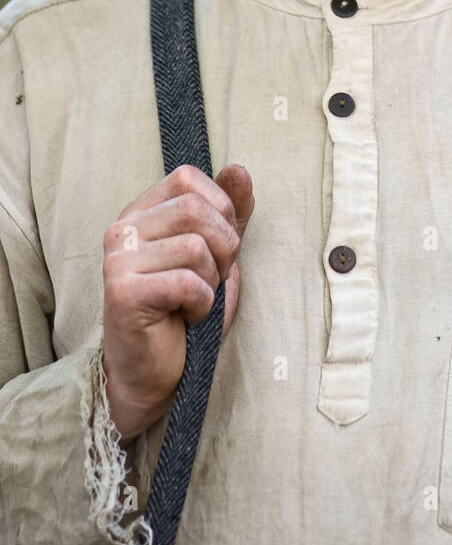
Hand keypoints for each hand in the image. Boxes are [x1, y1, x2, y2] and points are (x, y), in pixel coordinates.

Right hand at [101, 163, 253, 445]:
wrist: (156, 375)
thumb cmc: (187, 312)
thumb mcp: (218, 254)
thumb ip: (229, 212)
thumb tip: (241, 170)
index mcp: (142, 212)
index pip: (189, 178)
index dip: (219, 210)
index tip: (216, 249)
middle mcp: (122, 229)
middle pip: (196, 210)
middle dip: (223, 249)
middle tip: (209, 280)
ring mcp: (117, 260)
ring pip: (196, 246)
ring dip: (212, 281)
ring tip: (195, 300)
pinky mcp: (121, 292)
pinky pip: (188, 281)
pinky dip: (202, 304)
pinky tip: (186, 317)